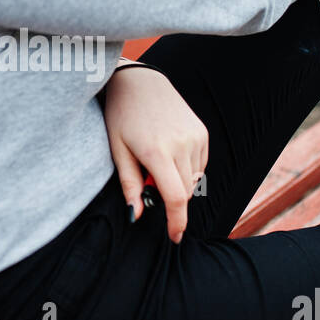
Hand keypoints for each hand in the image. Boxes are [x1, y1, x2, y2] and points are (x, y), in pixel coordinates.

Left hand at [101, 65, 208, 242]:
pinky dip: (186, 170)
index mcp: (157, 151)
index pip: (175, 197)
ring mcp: (196, 137)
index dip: (176, 222)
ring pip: (193, 180)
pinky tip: (169, 154)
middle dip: (170, 200)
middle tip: (148, 184)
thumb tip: (136, 216)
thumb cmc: (122, 117)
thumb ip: (129, 185)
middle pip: (184, 192)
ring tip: (156, 162)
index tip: (175, 237)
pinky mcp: (202, 133)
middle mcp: (181, 144)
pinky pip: (199, 165)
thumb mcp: (117, 151)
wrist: (140, 82)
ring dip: (178, 184)